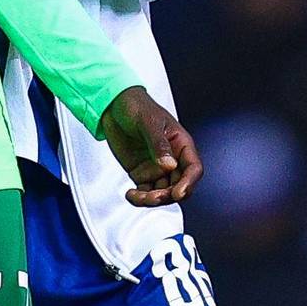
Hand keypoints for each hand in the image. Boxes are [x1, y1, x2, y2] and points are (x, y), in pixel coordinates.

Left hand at [100, 86, 202, 206]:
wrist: (113, 106)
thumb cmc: (136, 106)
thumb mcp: (148, 122)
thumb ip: (159, 144)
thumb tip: (169, 165)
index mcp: (181, 144)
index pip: (193, 169)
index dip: (188, 183)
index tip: (178, 193)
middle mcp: (172, 159)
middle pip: (179, 186)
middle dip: (168, 195)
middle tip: (153, 196)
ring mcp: (157, 168)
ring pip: (162, 192)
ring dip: (152, 199)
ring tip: (138, 196)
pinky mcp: (141, 173)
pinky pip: (145, 191)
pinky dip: (139, 197)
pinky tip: (131, 194)